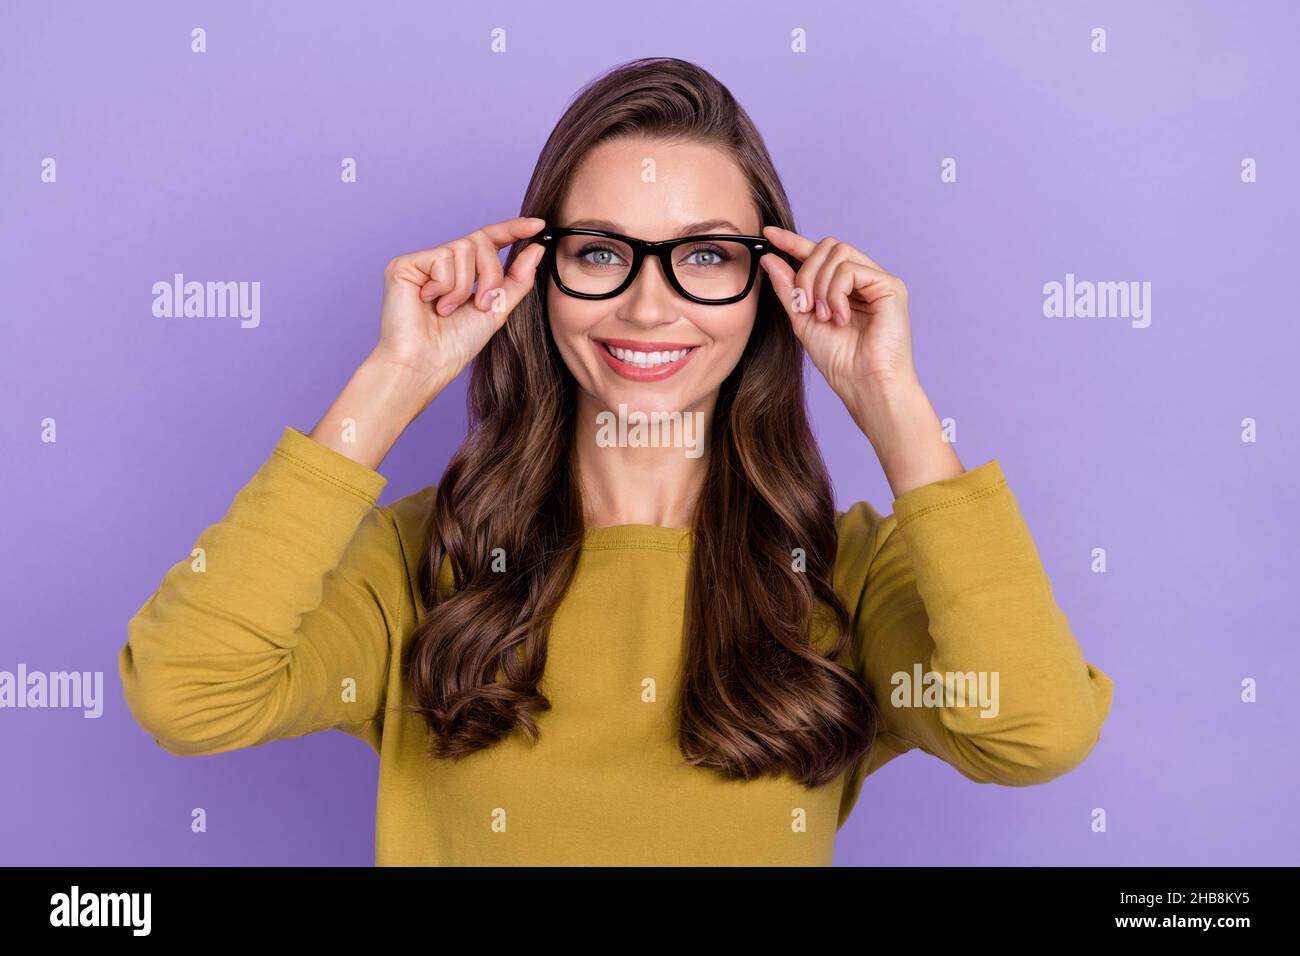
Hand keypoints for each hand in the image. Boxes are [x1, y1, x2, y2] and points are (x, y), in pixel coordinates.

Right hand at [373, 216, 546, 388]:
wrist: (426, 364)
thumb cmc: (455, 344)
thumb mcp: (498, 309)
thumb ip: (517, 279)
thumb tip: (537, 248)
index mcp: (463, 272)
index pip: (489, 240)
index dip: (513, 230)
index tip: (538, 225)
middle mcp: (442, 262)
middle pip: (481, 242)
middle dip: (490, 275)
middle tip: (481, 305)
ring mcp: (423, 262)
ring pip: (463, 249)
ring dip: (465, 287)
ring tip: (447, 310)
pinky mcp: (404, 265)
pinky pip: (442, 258)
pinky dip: (444, 286)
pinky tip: (430, 303)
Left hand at [758, 227, 916, 397]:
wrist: (864, 384)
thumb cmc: (840, 361)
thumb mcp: (803, 320)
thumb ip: (789, 289)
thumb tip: (769, 258)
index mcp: (844, 287)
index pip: (818, 254)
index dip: (793, 242)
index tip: (768, 235)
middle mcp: (863, 279)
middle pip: (827, 247)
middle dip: (806, 273)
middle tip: (805, 307)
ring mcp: (878, 280)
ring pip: (837, 253)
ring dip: (820, 286)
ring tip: (824, 316)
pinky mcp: (891, 286)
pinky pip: (850, 269)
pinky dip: (836, 293)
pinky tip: (840, 317)